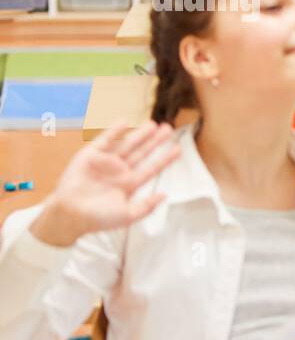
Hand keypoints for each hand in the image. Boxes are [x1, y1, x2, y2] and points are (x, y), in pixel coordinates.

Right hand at [31, 122, 179, 247]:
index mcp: (129, 184)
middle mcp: (120, 171)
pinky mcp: (91, 155)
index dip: (165, 159)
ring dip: (139, 134)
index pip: (152, 168)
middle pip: (142, 152)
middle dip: (155, 141)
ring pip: (127, 144)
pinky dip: (114, 130)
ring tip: (153, 124)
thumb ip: (147, 205)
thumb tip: (164, 195)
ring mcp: (106, 162)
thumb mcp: (128, 214)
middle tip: (169, 128)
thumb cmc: (98, 218)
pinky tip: (125, 121)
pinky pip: (105, 140)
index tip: (179, 149)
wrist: (71, 214)